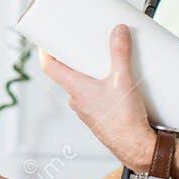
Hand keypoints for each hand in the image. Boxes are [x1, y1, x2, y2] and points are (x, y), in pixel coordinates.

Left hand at [39, 25, 155, 170]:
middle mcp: (77, 99)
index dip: (45, 52)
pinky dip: (99, 88)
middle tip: (84, 45)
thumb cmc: (124, 120)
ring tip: (105, 63)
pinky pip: (93, 97)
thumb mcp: (123, 79)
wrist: (134, 147)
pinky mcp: (97, 116)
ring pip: (81, 87)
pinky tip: (115, 84)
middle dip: (75, 60)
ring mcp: (86, 110)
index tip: (46, 41)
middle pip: (67, 74)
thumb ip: (120, 53)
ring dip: (89, 75)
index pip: (50, 67)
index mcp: (76, 88)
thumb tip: (118, 32)